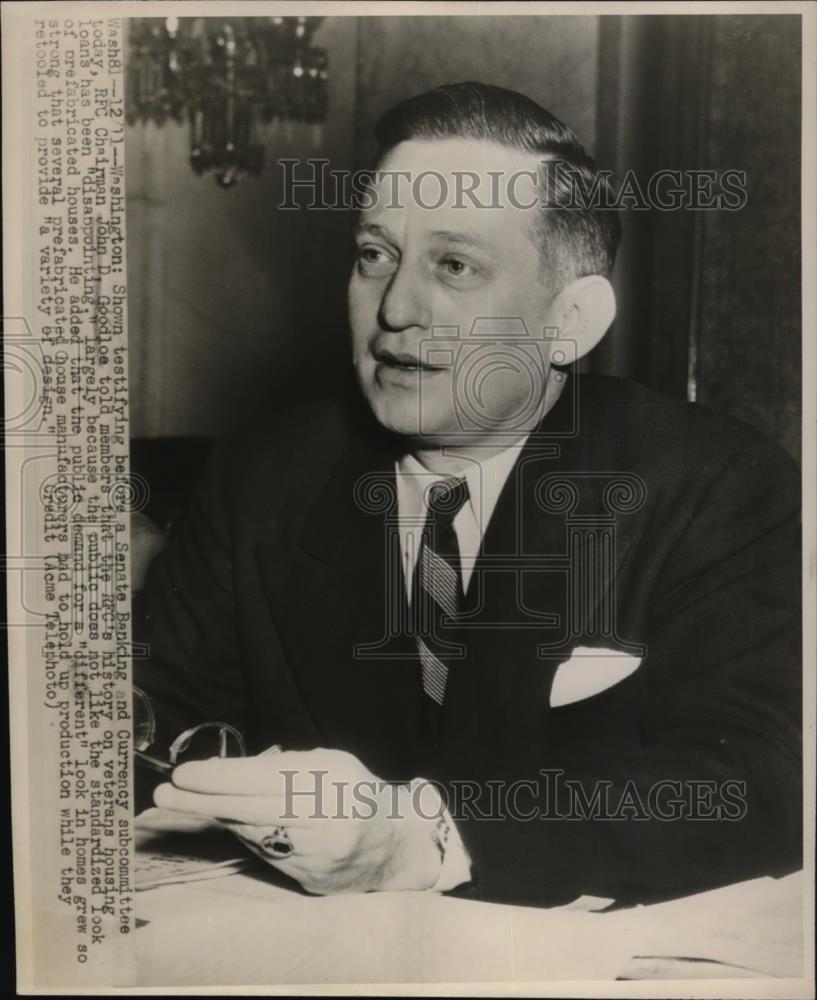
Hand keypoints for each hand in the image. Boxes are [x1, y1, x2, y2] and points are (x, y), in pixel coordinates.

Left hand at [154, 748, 443, 894]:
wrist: (394, 846)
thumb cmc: (356, 793)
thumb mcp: (329, 763)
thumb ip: (285, 764)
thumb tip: (232, 770)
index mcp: (331, 784)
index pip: (264, 780)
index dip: (221, 776)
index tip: (185, 773)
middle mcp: (323, 823)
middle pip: (250, 811)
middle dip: (202, 801)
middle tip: (166, 794)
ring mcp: (315, 857)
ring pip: (251, 834)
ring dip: (217, 817)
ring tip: (186, 801)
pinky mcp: (308, 881)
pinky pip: (264, 854)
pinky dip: (242, 835)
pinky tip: (228, 820)